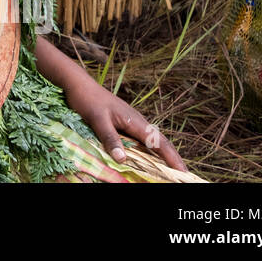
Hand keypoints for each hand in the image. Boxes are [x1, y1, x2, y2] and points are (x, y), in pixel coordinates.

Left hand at [64, 76, 186, 171]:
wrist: (78, 85)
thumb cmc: (87, 100)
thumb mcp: (97, 119)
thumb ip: (110, 137)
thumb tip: (122, 159)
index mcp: (135, 121)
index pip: (159, 142)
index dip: (172, 158)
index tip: (183, 172)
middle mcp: (137, 122)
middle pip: (159, 143)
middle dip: (171, 159)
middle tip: (182, 176)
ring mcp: (130, 123)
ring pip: (150, 142)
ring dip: (160, 156)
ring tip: (168, 171)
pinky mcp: (123, 124)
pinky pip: (139, 140)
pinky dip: (146, 151)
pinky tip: (145, 159)